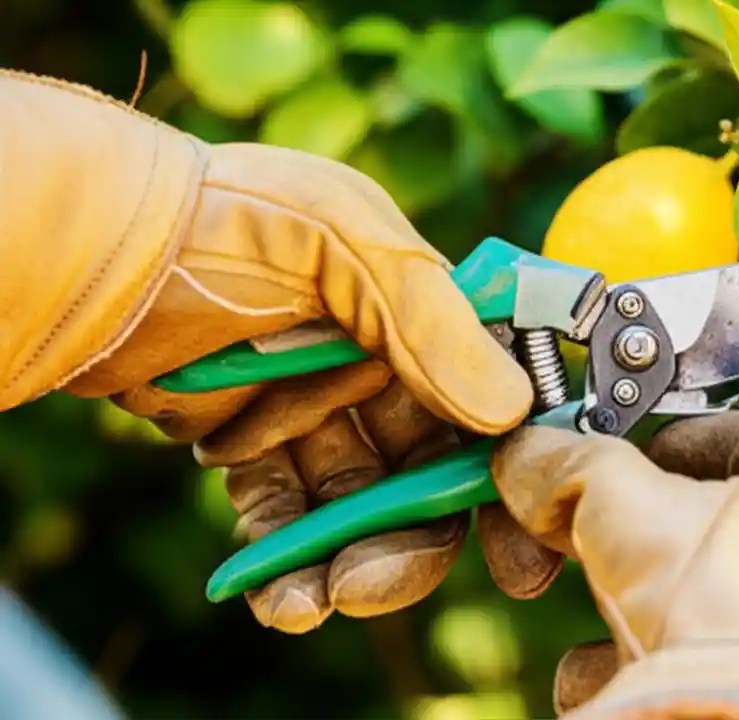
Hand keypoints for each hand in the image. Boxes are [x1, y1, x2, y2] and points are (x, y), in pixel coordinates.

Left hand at [0, 70, 560, 632]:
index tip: (514, 546)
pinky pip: (283, 512)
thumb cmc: (225, 215)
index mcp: (422, 311)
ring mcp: (315, 405)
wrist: (93, 244)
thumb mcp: (339, 236)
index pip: (489, 403)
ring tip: (312, 599)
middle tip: (372, 582)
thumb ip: (430, 317)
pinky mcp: (249, 440)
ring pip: (357, 503)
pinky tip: (276, 589)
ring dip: (346, 559)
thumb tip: (509, 409)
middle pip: (426, 471)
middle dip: (411, 537)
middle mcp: (379, 363)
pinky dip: (284, 554)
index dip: (506, 474)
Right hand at [492, 405, 738, 718]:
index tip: (625, 463)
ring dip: (641, 619)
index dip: (684, 438)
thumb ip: (578, 471)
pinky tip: (619, 690)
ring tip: (604, 649)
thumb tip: (527, 460)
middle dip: (638, 543)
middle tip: (582, 551)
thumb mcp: (635, 516)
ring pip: (723, 608)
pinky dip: (668, 674)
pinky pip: (733, 668)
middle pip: (730, 524)